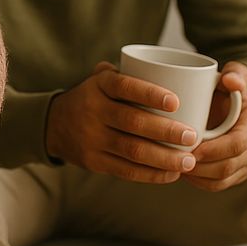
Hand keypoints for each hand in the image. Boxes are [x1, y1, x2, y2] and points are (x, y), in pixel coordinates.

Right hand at [46, 62, 198, 183]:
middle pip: (133, 122)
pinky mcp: (93, 161)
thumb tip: (171, 70)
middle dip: (166, 131)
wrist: (54, 124)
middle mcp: (93, 110)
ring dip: (164, 158)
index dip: (150, 94)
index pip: (125, 87)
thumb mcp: (101, 79)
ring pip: (132, 150)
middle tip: (192, 136)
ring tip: (188, 161)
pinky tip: (172, 173)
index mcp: (99, 86)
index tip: (177, 102)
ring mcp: (92, 138)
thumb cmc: (93, 98)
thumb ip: (129, 72)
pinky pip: (126, 171)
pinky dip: (152, 174)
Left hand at [183, 61, 246, 190]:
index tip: (189, 148)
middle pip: (229, 166)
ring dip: (198, 176)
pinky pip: (220, 185)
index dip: (213, 149)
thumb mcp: (233, 75)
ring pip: (223, 179)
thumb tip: (232, 81)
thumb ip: (236, 73)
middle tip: (175, 159)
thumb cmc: (229, 90)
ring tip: (175, 165)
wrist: (237, 107)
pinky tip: (182, 172)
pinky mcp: (239, 173)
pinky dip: (200, 182)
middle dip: (201, 165)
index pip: (237, 143)